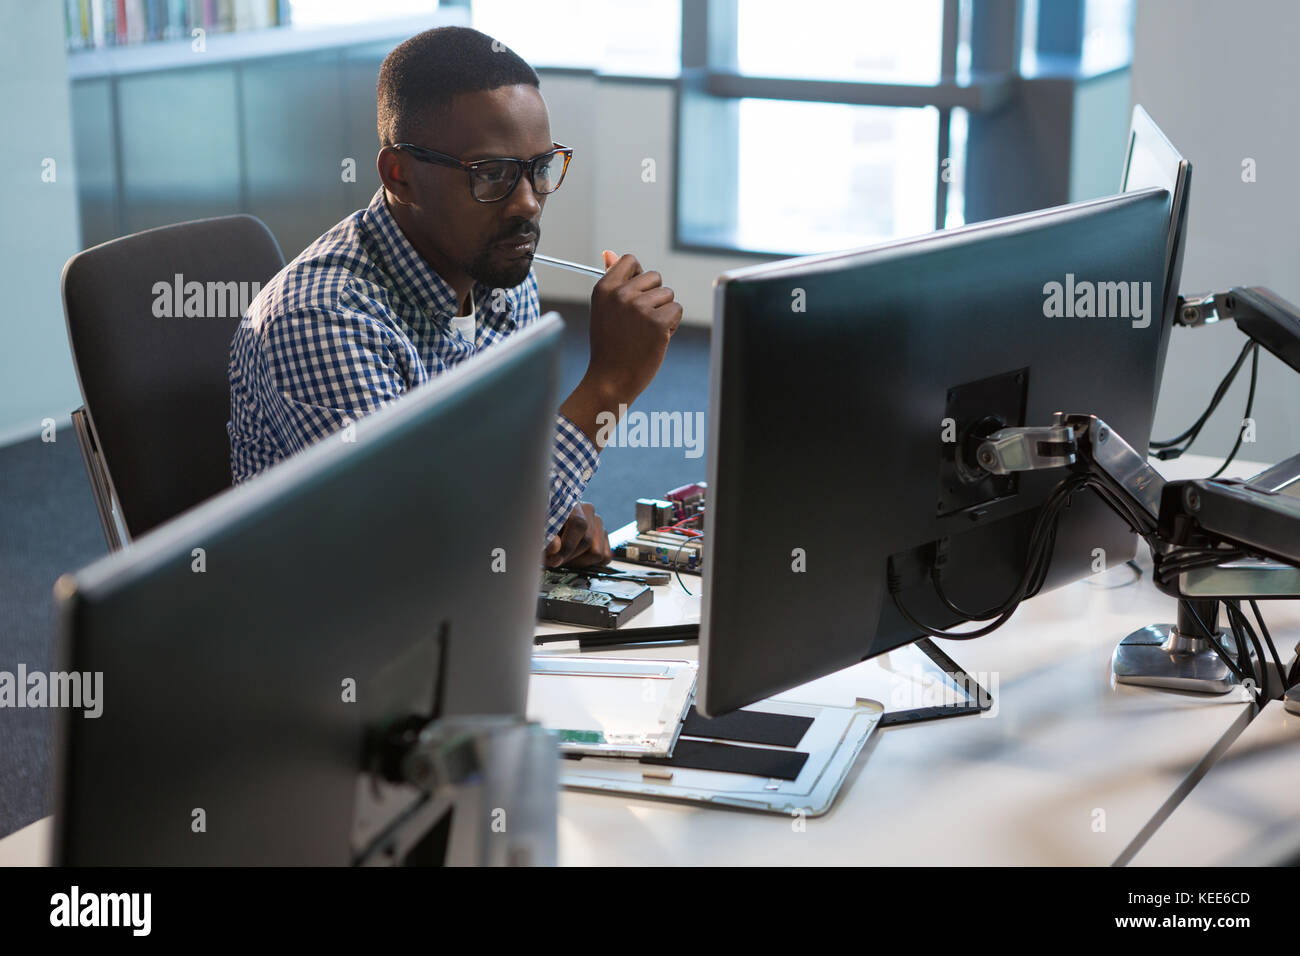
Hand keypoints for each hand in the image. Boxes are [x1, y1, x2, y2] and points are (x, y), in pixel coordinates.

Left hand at [543, 502, 611, 567]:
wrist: (548, 523)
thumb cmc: (543, 526)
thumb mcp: (539, 529)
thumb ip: (546, 538)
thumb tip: (555, 547)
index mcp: (572, 503)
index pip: (578, 524)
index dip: (567, 546)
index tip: (554, 559)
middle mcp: (588, 510)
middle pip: (587, 541)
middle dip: (569, 557)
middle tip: (554, 561)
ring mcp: (598, 523)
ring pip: (597, 552)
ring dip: (578, 561)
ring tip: (563, 558)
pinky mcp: (604, 535)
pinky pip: (605, 556)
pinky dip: (590, 563)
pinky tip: (575, 559)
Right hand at [558, 251, 682, 446]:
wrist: (610, 380)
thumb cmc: (609, 345)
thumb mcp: (604, 309)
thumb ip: (611, 279)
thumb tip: (610, 253)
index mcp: (604, 288)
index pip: (630, 260)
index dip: (638, 277)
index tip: (634, 296)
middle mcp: (620, 294)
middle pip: (655, 277)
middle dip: (654, 297)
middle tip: (638, 322)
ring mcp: (639, 308)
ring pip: (668, 295)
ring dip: (663, 312)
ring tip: (645, 332)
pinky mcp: (657, 323)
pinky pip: (677, 310)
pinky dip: (671, 325)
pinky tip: (656, 339)